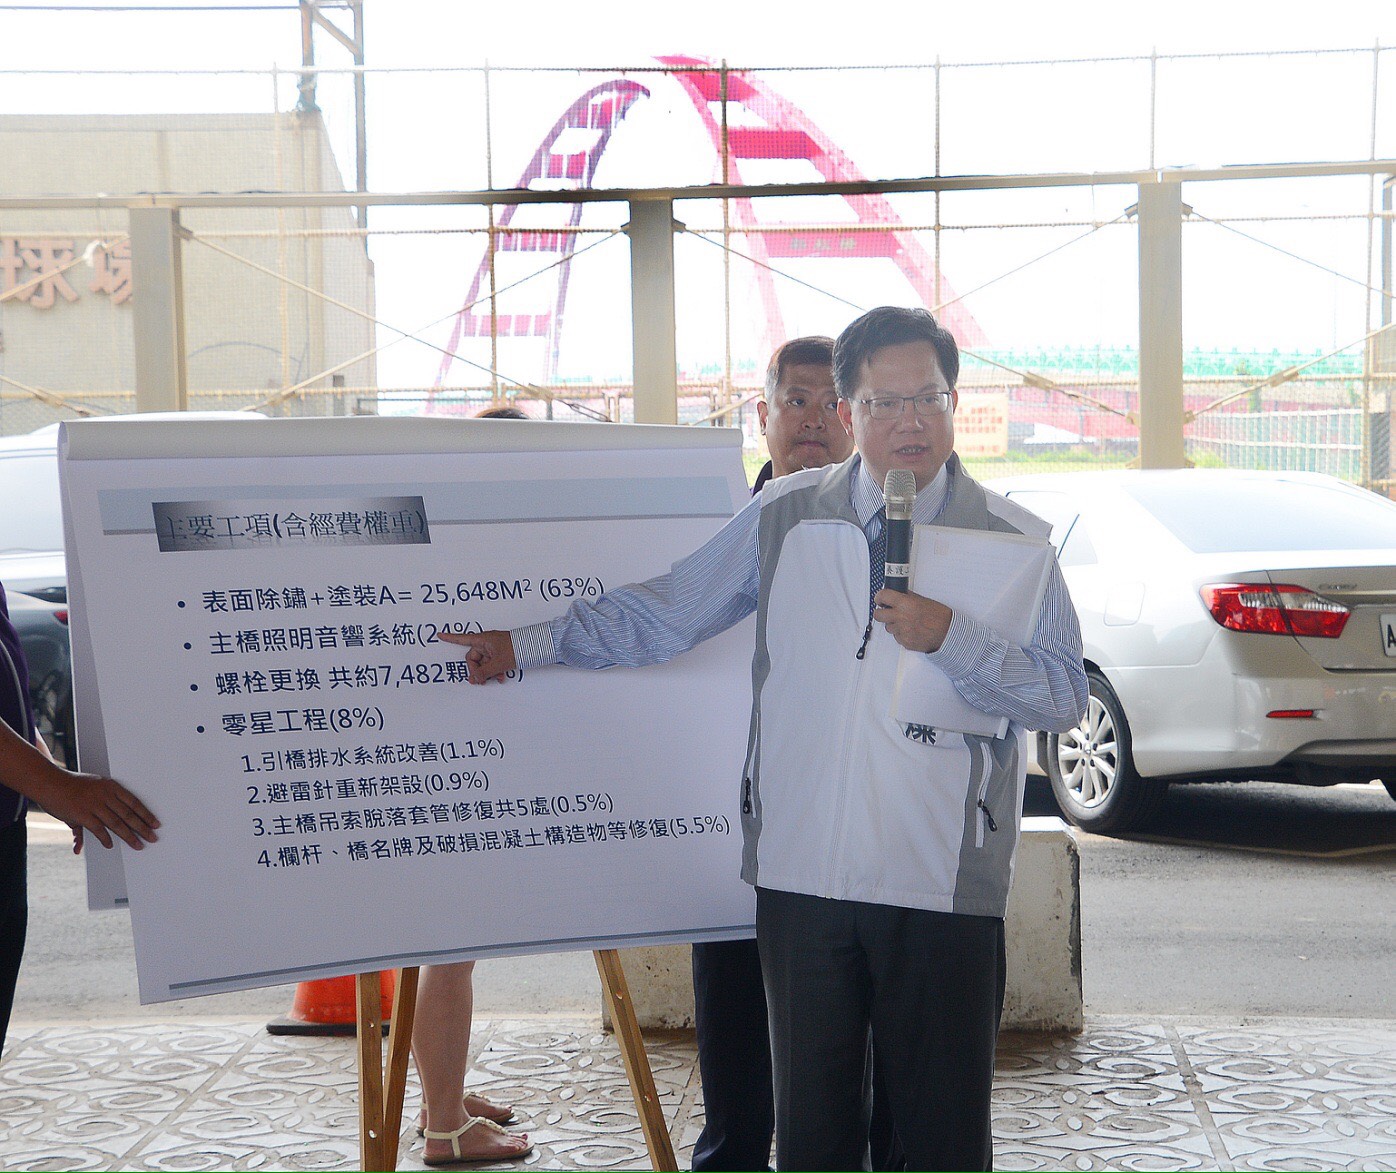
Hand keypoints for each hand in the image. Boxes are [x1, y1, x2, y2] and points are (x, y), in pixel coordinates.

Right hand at [36, 767, 159, 854]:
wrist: (50, 782)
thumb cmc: (71, 785)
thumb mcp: (91, 790)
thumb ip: (99, 808)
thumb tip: (106, 817)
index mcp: (112, 787)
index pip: (134, 802)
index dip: (146, 814)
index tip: (156, 823)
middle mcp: (106, 795)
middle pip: (129, 815)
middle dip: (143, 828)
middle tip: (152, 837)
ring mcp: (95, 805)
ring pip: (117, 824)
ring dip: (129, 836)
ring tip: (138, 845)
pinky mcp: (83, 815)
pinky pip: (99, 829)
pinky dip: (105, 839)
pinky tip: (111, 845)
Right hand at [437, 628, 517, 683]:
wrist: (536, 646)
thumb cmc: (517, 648)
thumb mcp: (497, 663)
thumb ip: (484, 672)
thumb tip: (474, 679)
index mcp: (482, 639)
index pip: (462, 639)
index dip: (450, 638)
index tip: (440, 635)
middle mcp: (487, 642)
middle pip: (474, 657)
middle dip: (477, 670)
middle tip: (480, 680)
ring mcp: (495, 647)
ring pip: (485, 662)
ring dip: (488, 672)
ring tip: (496, 679)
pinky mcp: (502, 652)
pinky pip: (493, 662)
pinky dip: (495, 670)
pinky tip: (501, 677)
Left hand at [873, 588, 952, 652]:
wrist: (948, 634)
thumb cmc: (940, 617)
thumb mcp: (924, 601)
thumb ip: (908, 597)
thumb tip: (899, 593)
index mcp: (905, 604)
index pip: (883, 596)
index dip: (879, 597)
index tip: (880, 599)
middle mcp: (901, 617)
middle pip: (878, 615)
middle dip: (880, 612)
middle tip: (886, 611)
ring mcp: (902, 631)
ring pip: (888, 627)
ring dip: (893, 624)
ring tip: (906, 622)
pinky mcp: (904, 642)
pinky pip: (897, 637)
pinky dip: (902, 634)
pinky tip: (912, 630)